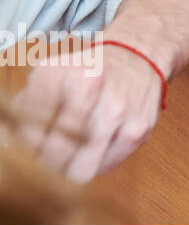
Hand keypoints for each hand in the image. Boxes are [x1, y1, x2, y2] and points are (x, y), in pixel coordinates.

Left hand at [11, 41, 163, 182]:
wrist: (137, 55)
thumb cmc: (89, 69)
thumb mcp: (50, 74)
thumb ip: (26, 107)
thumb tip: (13, 141)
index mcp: (61, 73)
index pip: (30, 132)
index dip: (28, 145)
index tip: (34, 142)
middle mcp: (91, 88)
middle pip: (55, 152)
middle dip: (49, 160)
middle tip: (50, 154)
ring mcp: (118, 110)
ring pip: (82, 169)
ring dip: (73, 167)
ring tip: (72, 155)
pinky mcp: (139, 128)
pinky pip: (106, 167)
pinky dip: (97, 163)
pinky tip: (96, 148)